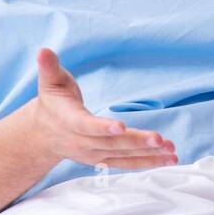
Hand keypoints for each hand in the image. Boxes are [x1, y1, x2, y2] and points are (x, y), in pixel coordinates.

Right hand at [29, 47, 177, 169]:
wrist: (43, 134)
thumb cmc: (53, 102)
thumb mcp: (50, 82)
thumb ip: (49, 67)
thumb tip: (43, 50)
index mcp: (69, 121)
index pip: (86, 126)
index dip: (103, 127)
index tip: (120, 127)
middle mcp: (82, 142)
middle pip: (111, 144)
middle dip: (136, 142)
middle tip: (159, 139)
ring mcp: (93, 154)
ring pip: (123, 156)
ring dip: (148, 154)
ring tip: (170, 150)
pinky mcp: (103, 160)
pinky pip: (127, 164)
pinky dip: (148, 162)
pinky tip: (168, 158)